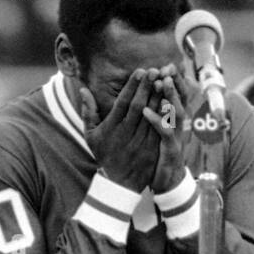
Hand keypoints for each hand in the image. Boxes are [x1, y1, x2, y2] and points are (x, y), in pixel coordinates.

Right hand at [79, 70, 159, 191]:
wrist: (119, 184)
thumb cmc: (104, 155)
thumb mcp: (90, 135)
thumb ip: (88, 111)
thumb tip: (83, 89)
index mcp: (111, 128)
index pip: (123, 102)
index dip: (132, 86)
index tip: (140, 71)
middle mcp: (126, 134)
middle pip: (138, 106)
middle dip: (147, 87)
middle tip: (155, 70)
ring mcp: (140, 142)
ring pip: (151, 116)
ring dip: (158, 98)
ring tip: (164, 81)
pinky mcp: (151, 149)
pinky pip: (160, 129)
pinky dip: (165, 116)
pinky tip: (170, 102)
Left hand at [141, 65, 187, 193]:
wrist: (167, 182)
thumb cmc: (162, 154)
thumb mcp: (161, 132)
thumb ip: (160, 114)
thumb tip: (152, 95)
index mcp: (176, 120)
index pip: (179, 97)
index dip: (176, 81)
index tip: (168, 66)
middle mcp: (180, 127)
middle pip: (181, 100)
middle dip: (175, 84)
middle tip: (167, 68)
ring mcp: (177, 138)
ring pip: (177, 114)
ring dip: (170, 97)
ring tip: (161, 83)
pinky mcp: (171, 150)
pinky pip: (165, 133)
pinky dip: (157, 121)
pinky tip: (146, 111)